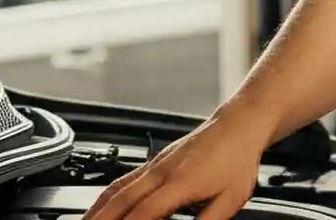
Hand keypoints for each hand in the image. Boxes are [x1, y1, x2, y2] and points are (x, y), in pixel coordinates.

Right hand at [82, 109, 268, 219]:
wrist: (239, 125)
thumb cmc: (237, 159)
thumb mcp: (230, 200)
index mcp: (179, 183)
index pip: (143, 213)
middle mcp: (161, 171)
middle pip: (119, 200)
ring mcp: (155, 164)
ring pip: (116, 188)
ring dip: (96, 209)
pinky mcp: (156, 160)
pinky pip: (123, 179)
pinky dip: (106, 195)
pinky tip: (101, 205)